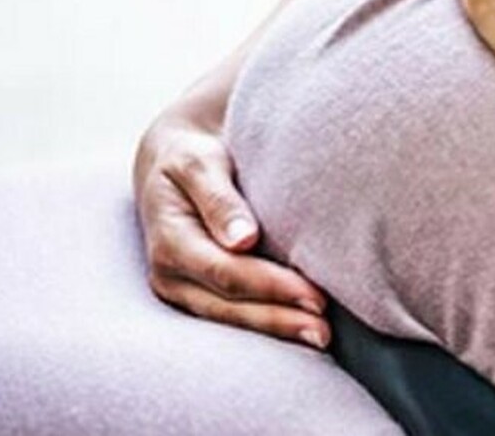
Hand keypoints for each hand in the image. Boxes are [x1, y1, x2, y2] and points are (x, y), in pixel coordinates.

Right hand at [134, 107, 329, 348]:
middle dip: (279, 319)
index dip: (272, 287)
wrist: (172, 162)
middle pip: (230, 304)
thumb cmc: (191, 157)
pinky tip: (300, 328)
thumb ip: (218, 198)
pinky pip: (232, 314)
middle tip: (324, 331)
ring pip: (231, 317)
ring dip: (277, 329)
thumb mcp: (199, 163)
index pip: (226, 273)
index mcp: (170, 240)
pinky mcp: (196, 294)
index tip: (314, 295)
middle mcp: (169, 273)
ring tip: (320, 336)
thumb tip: (243, 240)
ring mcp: (181, 289)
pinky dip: (267, 323)